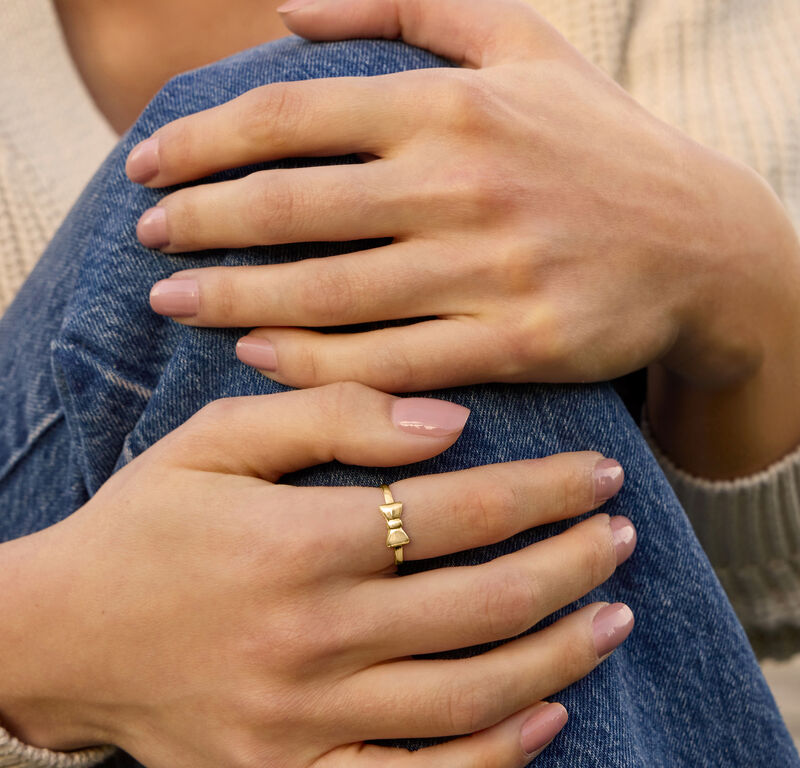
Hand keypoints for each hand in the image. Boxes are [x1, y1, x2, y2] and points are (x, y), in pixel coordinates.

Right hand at [0, 383, 633, 767]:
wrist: (58, 633)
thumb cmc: (144, 521)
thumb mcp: (217, 438)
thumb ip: (330, 414)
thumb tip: (447, 425)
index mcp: (297, 543)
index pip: (458, 513)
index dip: (543, 491)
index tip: (595, 473)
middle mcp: (312, 637)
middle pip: (482, 605)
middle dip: (569, 565)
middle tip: (620, 537)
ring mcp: (305, 722)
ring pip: (471, 697)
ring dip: (559, 654)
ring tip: (614, 615)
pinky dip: (497, 756)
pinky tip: (549, 712)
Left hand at [127, 0, 799, 396]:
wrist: (705, 245)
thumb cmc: (602, 145)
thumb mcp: (524, 42)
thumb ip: (408, 2)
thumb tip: (292, 8)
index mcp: (454, 105)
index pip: (291, 116)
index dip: (202, 142)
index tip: (146, 165)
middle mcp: (464, 185)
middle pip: (293, 206)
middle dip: (200, 222)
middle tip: (146, 238)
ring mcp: (490, 272)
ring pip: (330, 292)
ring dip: (235, 299)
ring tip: (175, 302)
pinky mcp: (516, 347)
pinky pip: (391, 362)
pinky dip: (316, 362)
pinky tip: (259, 356)